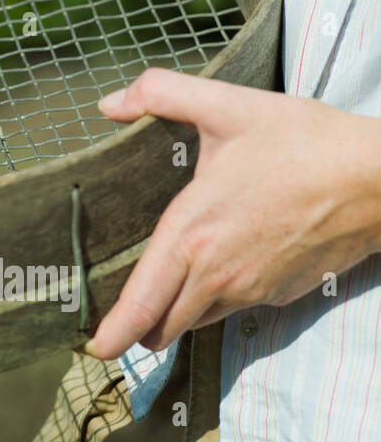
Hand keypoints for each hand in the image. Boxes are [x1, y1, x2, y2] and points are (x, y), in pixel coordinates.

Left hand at [83, 68, 380, 358]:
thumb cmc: (305, 142)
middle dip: (136, 326)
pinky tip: (215, 266)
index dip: (111, 333)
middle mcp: (218, 274)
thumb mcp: (228, 105)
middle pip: (162, 325)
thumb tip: (108, 103)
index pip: (141, 303)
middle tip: (114, 312)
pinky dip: (214, 298)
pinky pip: (233, 307)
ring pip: (196, 319)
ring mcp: (252, 290)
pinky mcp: (280, 294)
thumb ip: (161, 94)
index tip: (90, 347)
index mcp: (192, 235)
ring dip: (174, 312)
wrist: (380, 178)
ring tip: (158, 288)